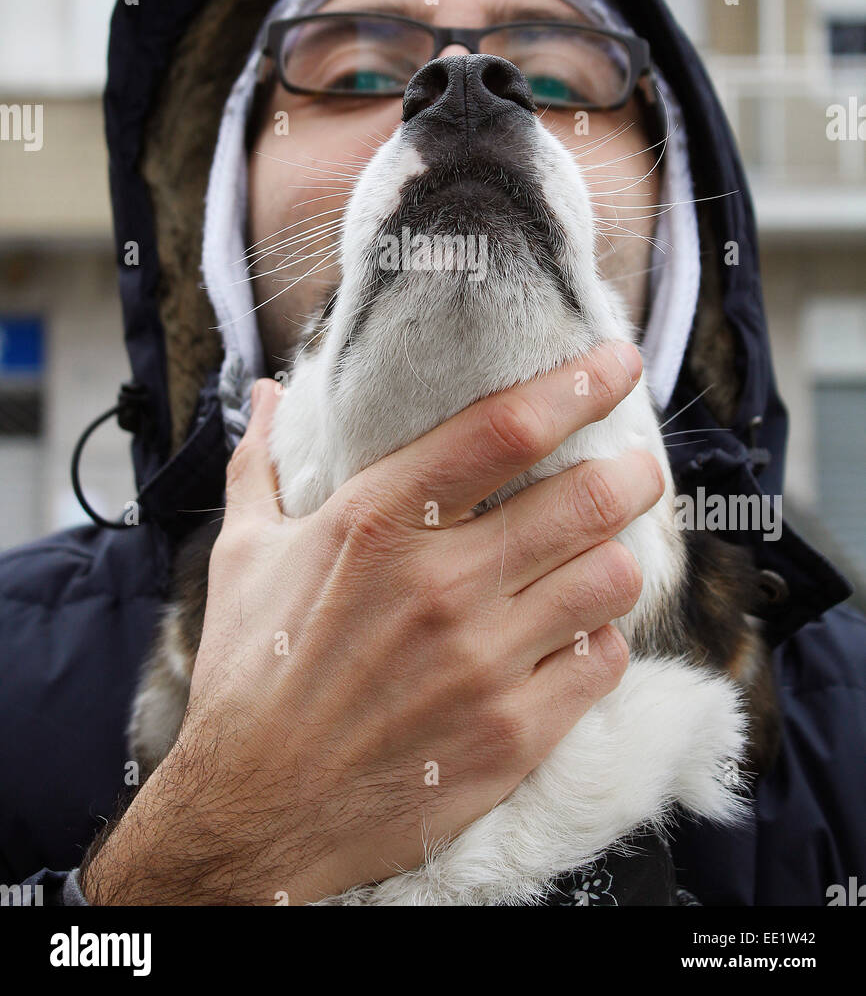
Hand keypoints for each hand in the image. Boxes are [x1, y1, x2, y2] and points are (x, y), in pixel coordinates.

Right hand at [81, 341, 661, 904]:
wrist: (250, 812)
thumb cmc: (250, 674)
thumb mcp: (245, 554)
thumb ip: (260, 464)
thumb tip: (262, 396)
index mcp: (378, 522)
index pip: (506, 429)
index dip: (577, 385)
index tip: (616, 364)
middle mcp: (442, 584)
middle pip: (588, 499)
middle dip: (630, 473)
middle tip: (633, 468)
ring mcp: (485, 662)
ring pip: (613, 577)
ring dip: (616, 558)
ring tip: (600, 555)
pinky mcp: (513, 733)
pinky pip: (604, 661)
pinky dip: (600, 641)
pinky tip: (573, 636)